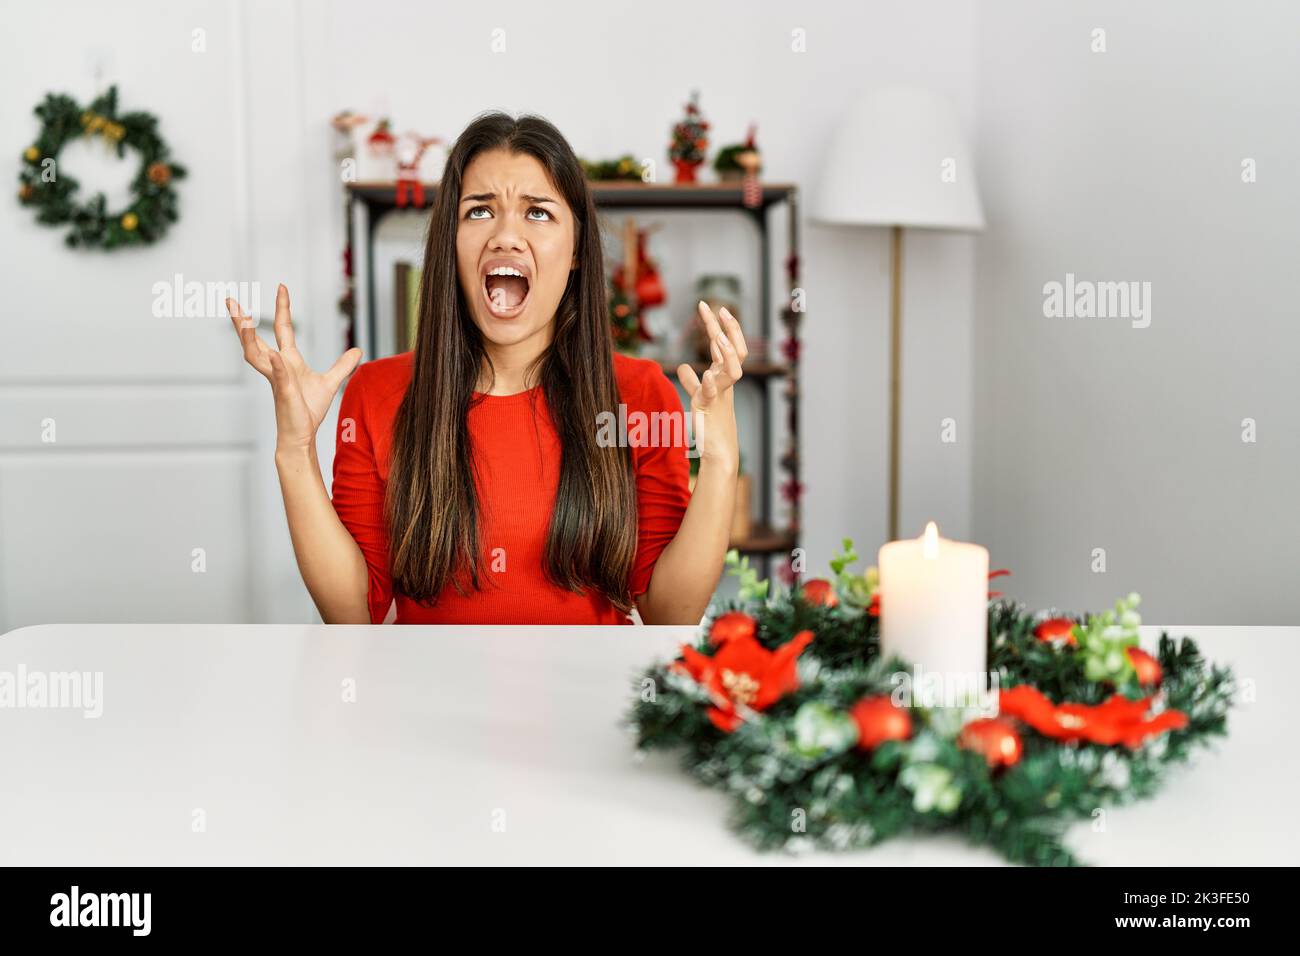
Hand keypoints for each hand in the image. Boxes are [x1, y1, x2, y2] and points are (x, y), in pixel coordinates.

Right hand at [226, 284, 361, 453]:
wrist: (302, 434)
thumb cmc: (309, 410)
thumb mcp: (330, 382)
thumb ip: (343, 365)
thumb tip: (358, 350)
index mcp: (288, 360)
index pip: (283, 328)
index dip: (282, 308)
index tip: (282, 287)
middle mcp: (277, 366)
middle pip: (255, 339)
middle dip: (242, 320)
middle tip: (230, 300)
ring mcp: (277, 379)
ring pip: (255, 355)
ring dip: (248, 338)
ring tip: (242, 320)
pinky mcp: (284, 393)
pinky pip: (278, 375)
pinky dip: (276, 364)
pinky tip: (274, 353)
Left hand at [676, 300, 746, 471]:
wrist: (719, 451)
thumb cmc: (711, 424)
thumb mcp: (700, 397)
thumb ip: (692, 381)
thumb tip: (683, 366)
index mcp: (723, 376)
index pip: (725, 345)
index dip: (719, 325)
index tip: (708, 306)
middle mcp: (726, 383)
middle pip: (733, 350)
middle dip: (726, 329)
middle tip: (716, 307)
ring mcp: (720, 395)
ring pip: (732, 371)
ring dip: (726, 354)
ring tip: (718, 337)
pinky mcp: (710, 409)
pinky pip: (712, 394)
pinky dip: (709, 383)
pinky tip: (705, 374)